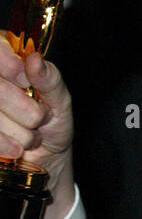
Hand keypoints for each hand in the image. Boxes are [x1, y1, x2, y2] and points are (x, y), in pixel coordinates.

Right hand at [0, 34, 74, 202]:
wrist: (45, 159)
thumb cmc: (51, 123)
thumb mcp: (60, 101)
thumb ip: (50, 79)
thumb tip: (35, 61)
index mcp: (6, 59)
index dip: (7, 64)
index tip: (25, 81)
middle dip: (25, 110)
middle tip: (39, 119)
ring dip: (19, 132)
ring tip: (31, 136)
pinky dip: (4, 144)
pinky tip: (16, 150)